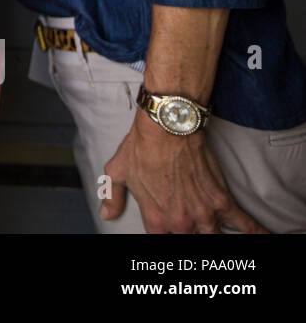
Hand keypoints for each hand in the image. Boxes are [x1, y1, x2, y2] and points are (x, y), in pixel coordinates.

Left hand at [101, 111, 264, 232]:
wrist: (168, 127)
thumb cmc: (143, 147)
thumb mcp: (116, 171)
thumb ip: (112, 196)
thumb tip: (107, 213)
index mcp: (156, 218)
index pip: (161, 241)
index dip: (164, 235)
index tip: (168, 231)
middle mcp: (181, 221)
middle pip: (188, 239)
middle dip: (187, 234)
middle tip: (188, 223)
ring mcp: (204, 213)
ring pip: (212, 236)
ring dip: (211, 234)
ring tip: (211, 229)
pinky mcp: (222, 200)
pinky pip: (244, 224)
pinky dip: (254, 233)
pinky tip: (262, 238)